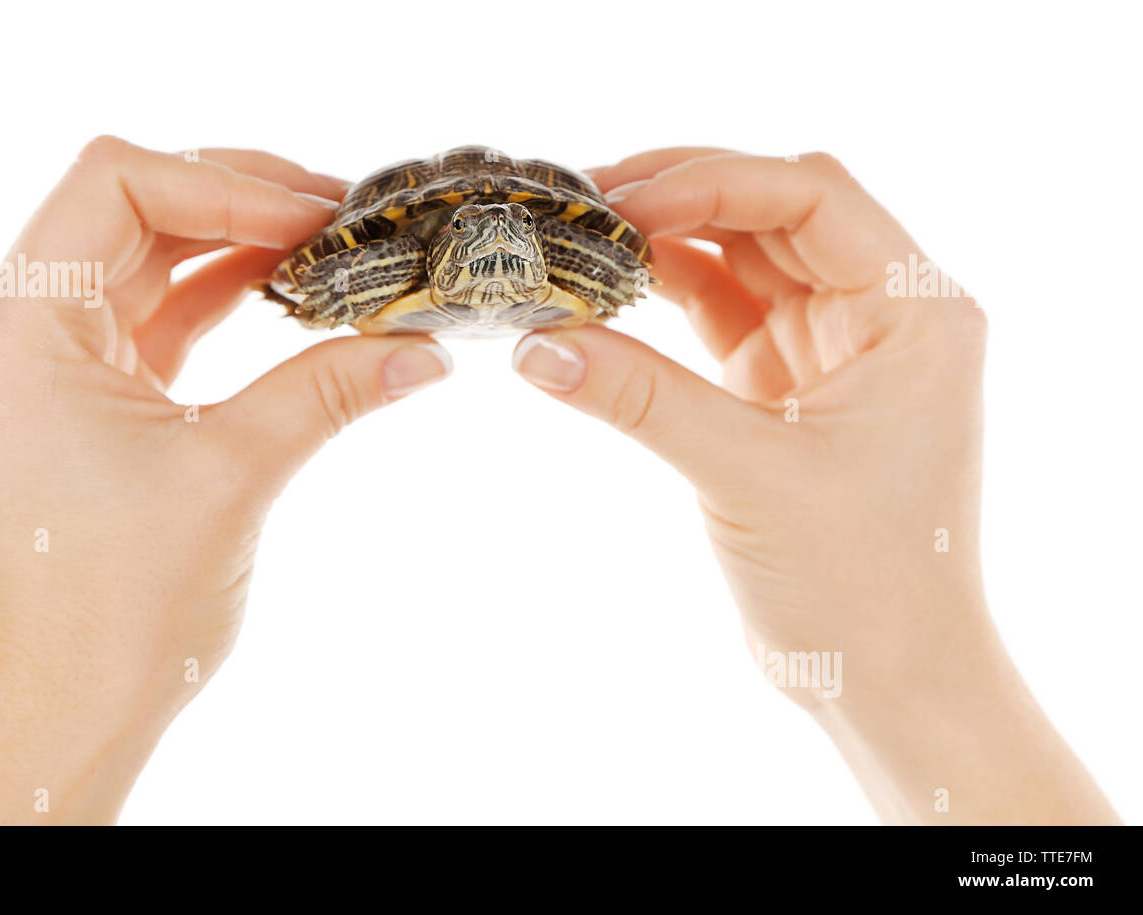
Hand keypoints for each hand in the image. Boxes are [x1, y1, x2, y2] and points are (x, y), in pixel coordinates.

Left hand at [0, 137, 451, 823]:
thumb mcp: (233, 475)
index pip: (117, 184)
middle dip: (240, 201)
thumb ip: (329, 391)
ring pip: (153, 259)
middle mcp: (27, 329)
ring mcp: (58, 364)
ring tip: (331, 251)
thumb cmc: (114, 608)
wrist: (71, 706)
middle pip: (136, 207)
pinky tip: (294, 297)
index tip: (317, 216)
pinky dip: (228, 299)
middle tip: (341, 219)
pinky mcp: (95, 400)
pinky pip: (164, 317)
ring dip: (240, 247)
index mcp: (24, 327)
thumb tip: (423, 347)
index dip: (225, 183)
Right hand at [512, 148, 1117, 823]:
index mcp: (913, 312)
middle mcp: (880, 314)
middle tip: (583, 204)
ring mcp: (830, 349)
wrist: (891, 678)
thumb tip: (537, 344)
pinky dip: (663, 299)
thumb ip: (643, 400)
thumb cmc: (865, 585)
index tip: (622, 202)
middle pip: (771, 211)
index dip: (713, 181)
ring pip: (740, 258)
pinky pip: (719, 313)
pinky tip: (606, 293)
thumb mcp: (751, 478)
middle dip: (680, 196)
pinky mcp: (784, 387)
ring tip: (581, 240)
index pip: (810, 196)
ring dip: (664, 244)